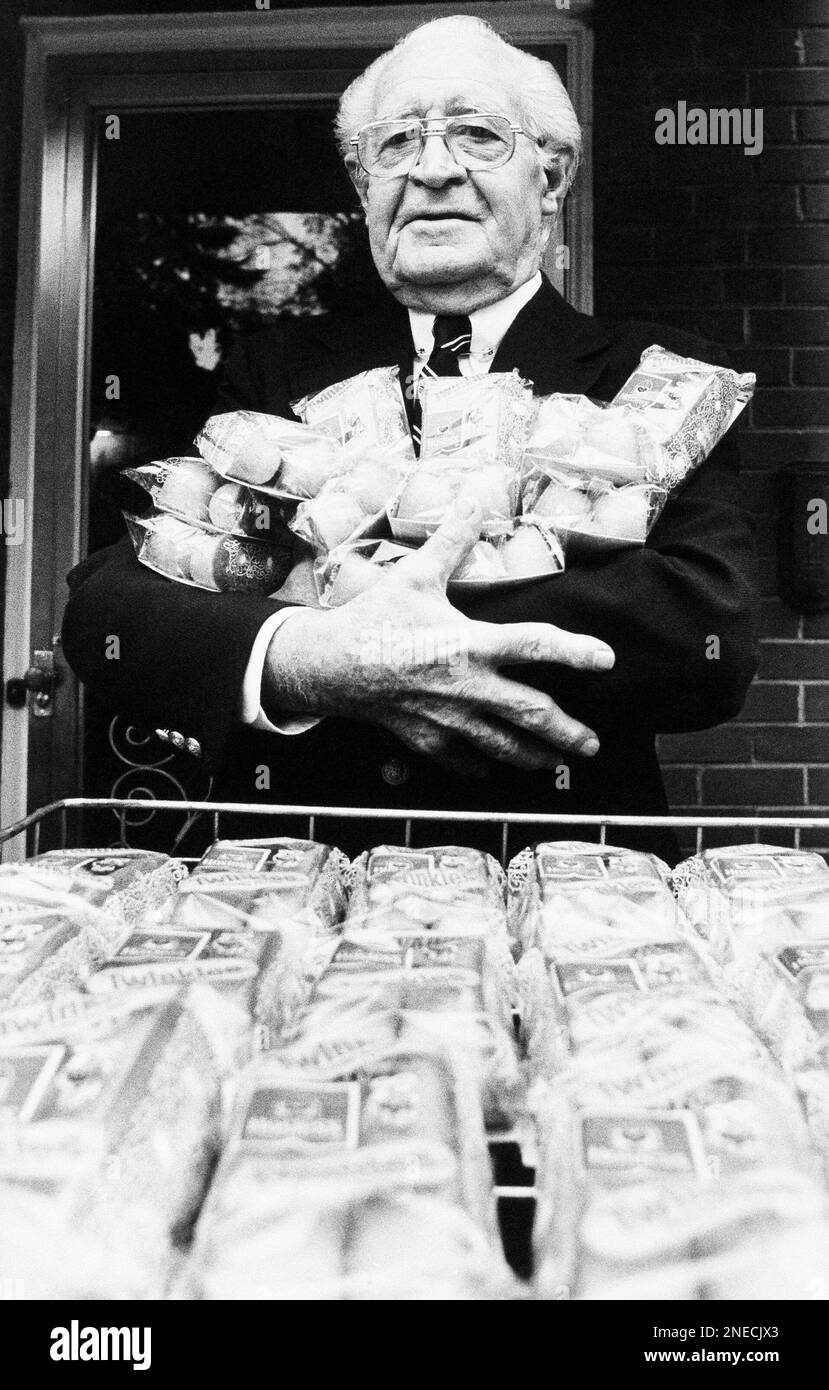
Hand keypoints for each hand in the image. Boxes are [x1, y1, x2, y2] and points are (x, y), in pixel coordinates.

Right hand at [264, 497, 614, 775]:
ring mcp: (447, 719)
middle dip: (567, 732)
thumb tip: (479, 493)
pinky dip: (481, 765)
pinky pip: (462, 759)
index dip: (575, 651)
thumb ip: (454, 537)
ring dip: (534, 757)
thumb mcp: (417, 574)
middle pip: (531, 714)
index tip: (607, 659)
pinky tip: (493, 768)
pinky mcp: (426, 739)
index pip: (535, 645)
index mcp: (469, 643)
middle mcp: (466, 686)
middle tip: (592, 744)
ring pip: (503, 746)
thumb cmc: (373, 618)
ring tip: (556, 762)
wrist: (326, 666)